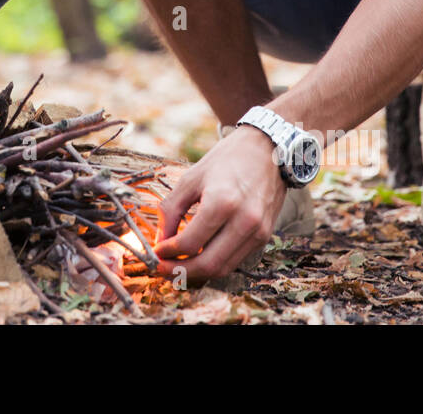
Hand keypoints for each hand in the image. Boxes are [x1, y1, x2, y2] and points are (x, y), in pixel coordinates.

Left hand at [154, 125, 285, 282]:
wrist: (267, 150)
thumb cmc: (226, 160)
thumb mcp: (191, 179)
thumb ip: (171, 210)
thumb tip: (160, 240)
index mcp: (222, 202)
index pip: (190, 243)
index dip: (168, 252)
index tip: (156, 251)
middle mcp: (244, 220)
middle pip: (208, 264)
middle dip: (180, 271)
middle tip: (162, 268)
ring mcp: (258, 231)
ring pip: (223, 268)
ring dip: (197, 272)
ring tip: (177, 266)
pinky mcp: (264, 236)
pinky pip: (235, 259)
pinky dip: (215, 263)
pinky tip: (199, 257)